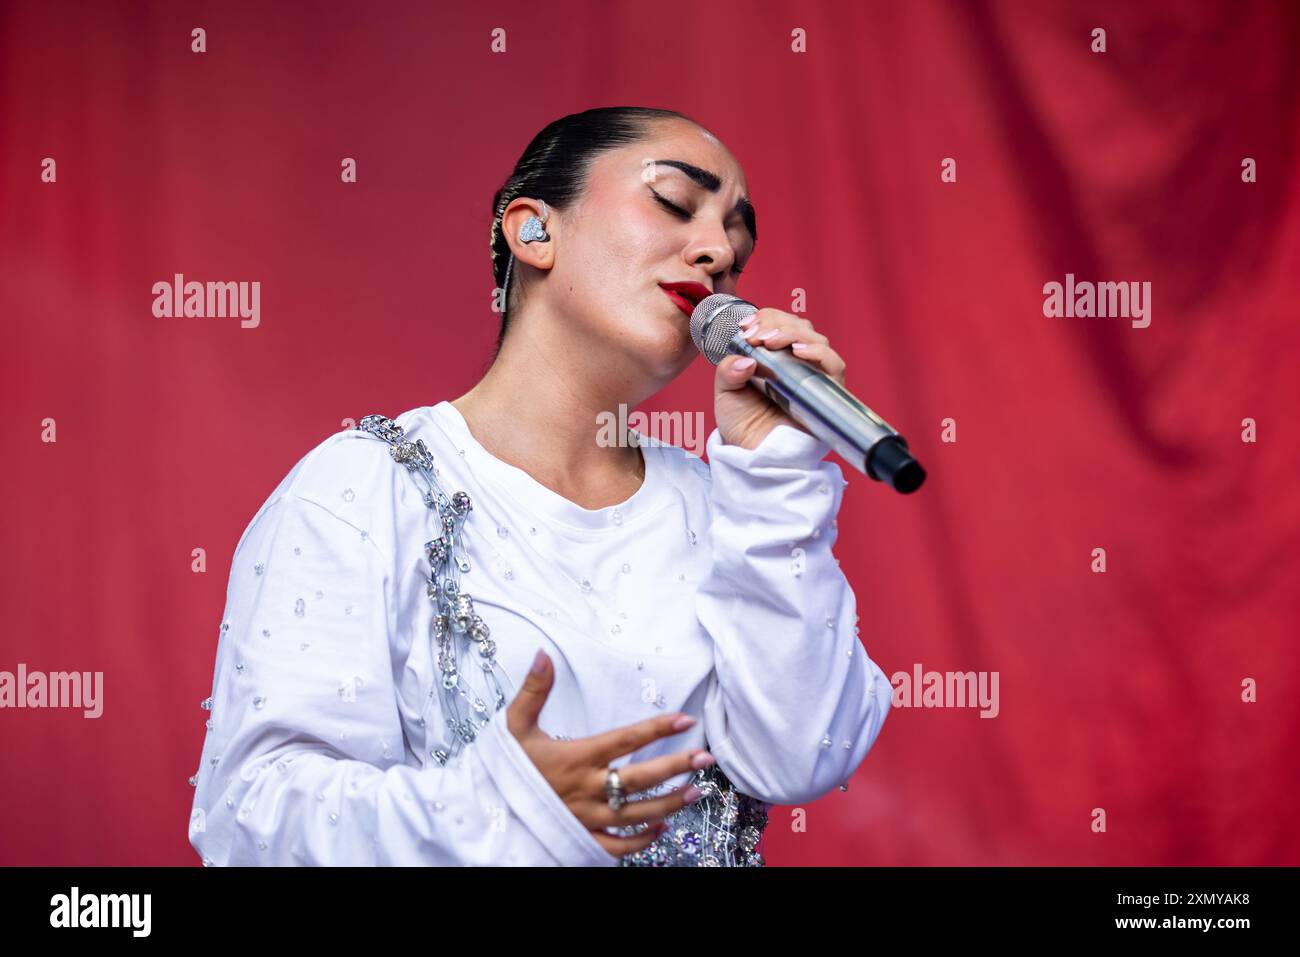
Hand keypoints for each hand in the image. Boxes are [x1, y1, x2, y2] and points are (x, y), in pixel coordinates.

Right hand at [506, 650, 713, 858]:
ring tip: (696, 792)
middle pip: (641, 779)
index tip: (685, 718)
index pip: (626, 740)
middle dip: (677, 767)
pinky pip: (617, 847)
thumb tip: (543, 654)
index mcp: (576, 757)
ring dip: (670, 805)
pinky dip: (641, 841)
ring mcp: (586, 818)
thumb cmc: (503, 765)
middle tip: (706, 759)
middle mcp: (587, 789)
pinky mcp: (581, 839)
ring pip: (637, 815)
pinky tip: (660, 830)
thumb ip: (534, 689)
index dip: (658, 728)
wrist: (483, 810)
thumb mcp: (514, 725)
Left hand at [713, 307, 846, 450]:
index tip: (746, 327)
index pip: (781, 324)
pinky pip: (834, 366)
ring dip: (794, 333)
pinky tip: (797, 351)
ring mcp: (814, 377)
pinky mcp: (828, 393)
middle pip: (801, 327)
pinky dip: (818, 353)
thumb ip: (728, 371)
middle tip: (756, 335)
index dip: (766, 318)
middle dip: (777, 323)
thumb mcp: (726, 392)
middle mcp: (798, 363)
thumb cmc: (742, 424)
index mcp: (776, 357)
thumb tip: (746, 359)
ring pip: (817, 340)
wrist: (752, 456)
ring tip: (770, 341)